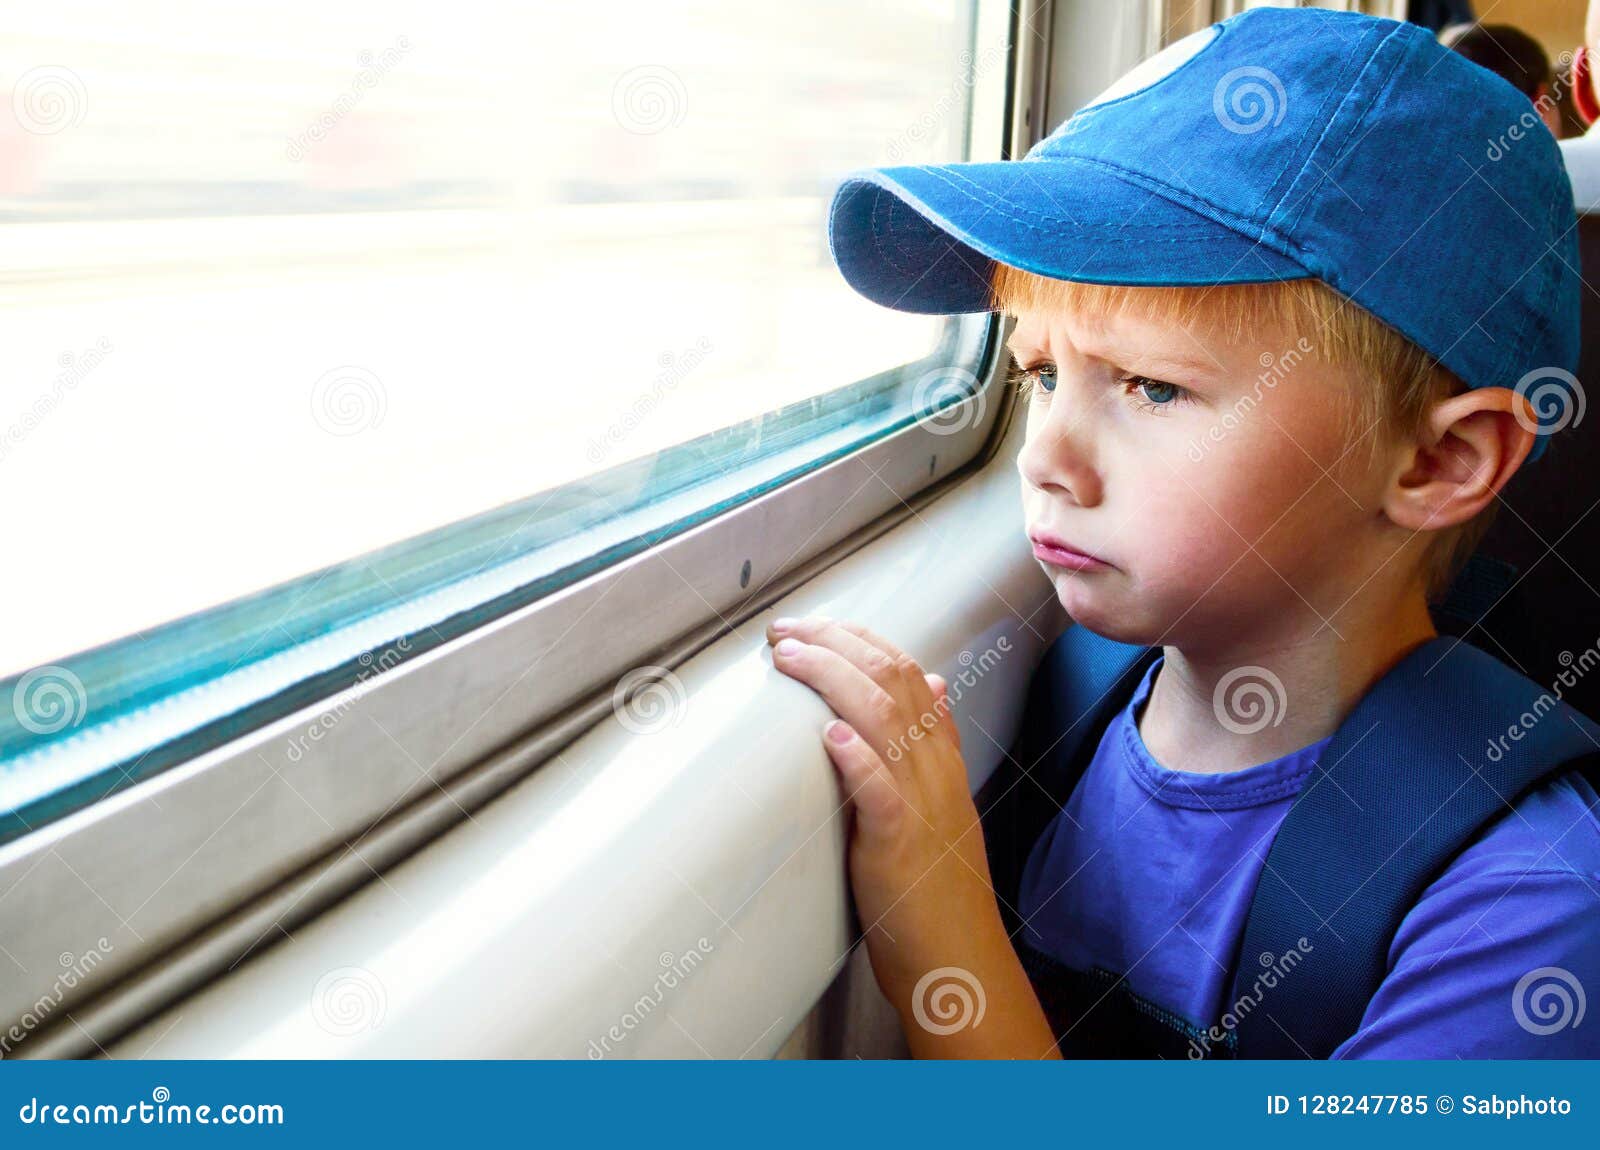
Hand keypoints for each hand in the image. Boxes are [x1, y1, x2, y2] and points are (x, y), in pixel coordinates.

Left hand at [764, 615, 1007, 1006]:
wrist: (961, 962)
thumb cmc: (939, 892)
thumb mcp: (942, 805)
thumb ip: (936, 747)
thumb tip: (934, 685)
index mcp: (942, 761)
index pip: (910, 673)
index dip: (860, 639)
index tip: (813, 625)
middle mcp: (936, 773)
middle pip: (894, 682)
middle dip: (836, 644)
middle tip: (785, 630)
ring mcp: (922, 807)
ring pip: (887, 722)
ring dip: (834, 681)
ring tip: (792, 658)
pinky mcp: (901, 847)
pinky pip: (882, 795)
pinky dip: (858, 760)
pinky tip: (830, 735)